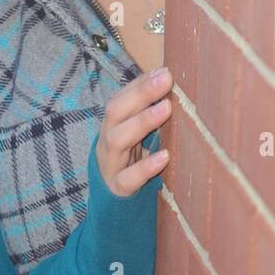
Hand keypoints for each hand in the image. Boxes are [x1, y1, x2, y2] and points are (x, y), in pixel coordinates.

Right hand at [95, 66, 172, 197]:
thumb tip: (167, 77)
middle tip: (166, 79)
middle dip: (140, 93)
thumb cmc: (130, 160)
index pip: (122, 97)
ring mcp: (110, 164)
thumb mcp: (135, 133)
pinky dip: (145, 168)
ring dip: (141, 121)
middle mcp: (107, 139)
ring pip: (117, 140)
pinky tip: (164, 156)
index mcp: (113, 124)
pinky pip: (127, 178)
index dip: (140, 83)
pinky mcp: (118, 189)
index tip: (164, 70)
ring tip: (166, 108)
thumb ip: (147, 111)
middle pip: (116, 111)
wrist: (111, 204)